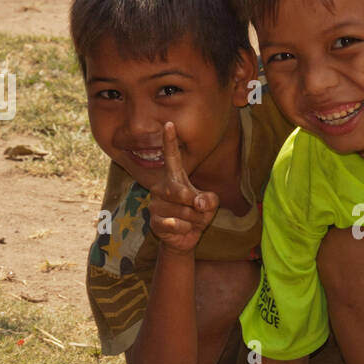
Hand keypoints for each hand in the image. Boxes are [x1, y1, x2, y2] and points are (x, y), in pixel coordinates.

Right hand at [147, 121, 217, 254]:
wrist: (184, 239)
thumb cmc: (197, 216)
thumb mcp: (210, 204)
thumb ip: (209, 200)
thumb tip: (198, 203)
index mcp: (174, 178)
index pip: (172, 157)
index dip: (170, 141)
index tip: (170, 124)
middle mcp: (161, 187)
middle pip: (180, 192)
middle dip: (194, 204)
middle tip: (199, 210)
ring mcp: (155, 204)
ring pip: (183, 212)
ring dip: (194, 220)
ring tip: (190, 220)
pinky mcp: (153, 221)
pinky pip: (176, 225)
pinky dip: (186, 229)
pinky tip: (181, 229)